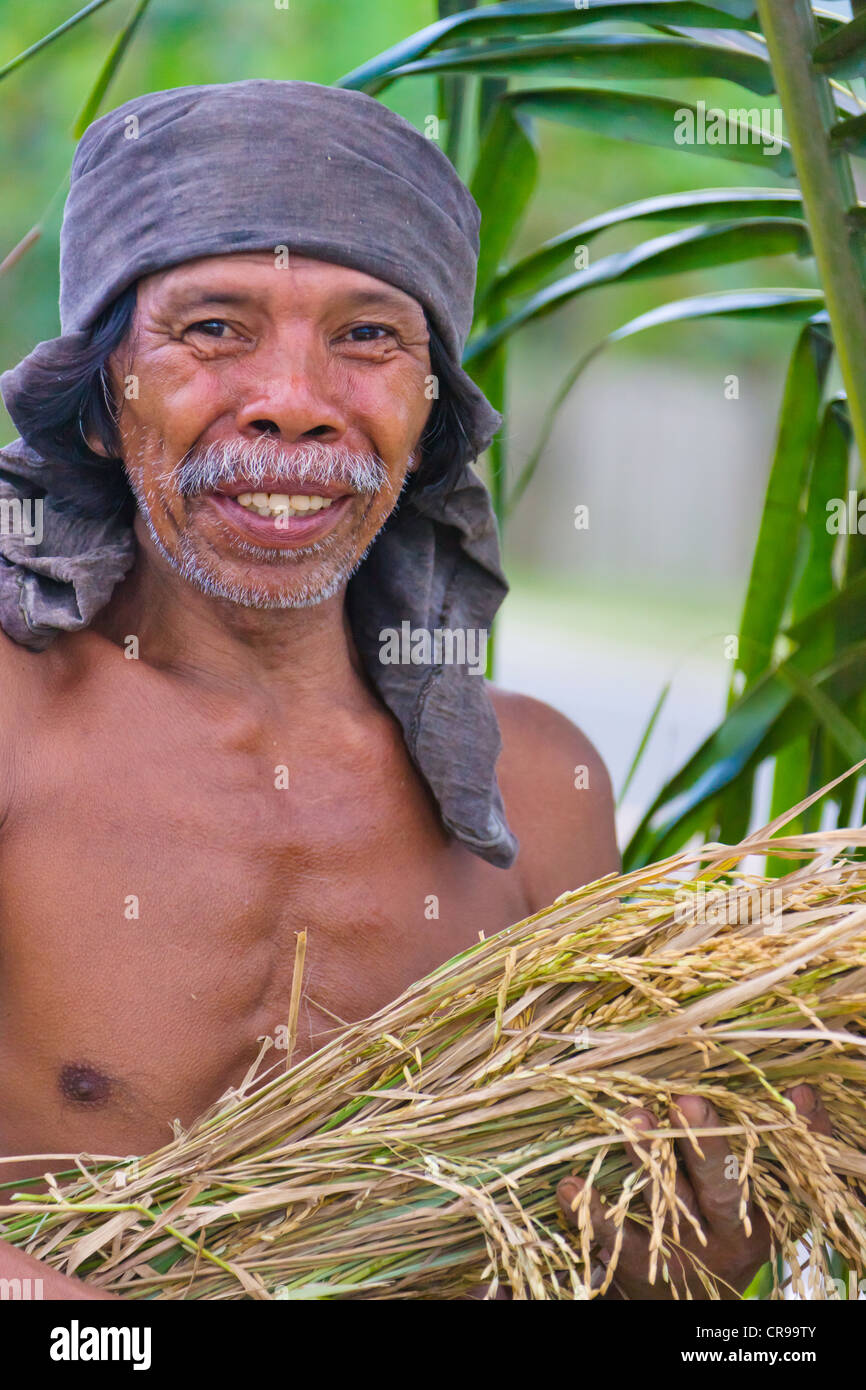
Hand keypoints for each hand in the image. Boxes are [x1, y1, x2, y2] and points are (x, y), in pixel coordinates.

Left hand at [556, 1083, 832, 1299]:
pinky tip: (570, 1185)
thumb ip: (776, 1145)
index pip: (770, 1168)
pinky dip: (591, 1210)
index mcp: (759, 1212)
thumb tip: (802, 1091)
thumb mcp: (759, 1198)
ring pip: (667, 1203)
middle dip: (706, 1142)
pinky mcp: (641, 1269)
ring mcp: (684, 1252)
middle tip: (688, 1100)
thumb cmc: (722, 1228)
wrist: (690, 1300)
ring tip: (631, 1118)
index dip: (776, 1133)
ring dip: (648, 1159)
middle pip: (721, 1186)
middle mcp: (726, 1234)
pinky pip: (616, 1238)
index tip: (782, 1095)